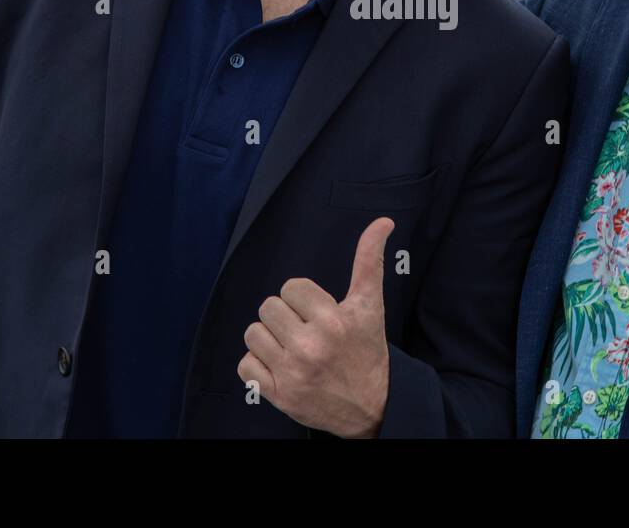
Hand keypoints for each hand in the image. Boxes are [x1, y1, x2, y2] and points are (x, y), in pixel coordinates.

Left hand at [238, 217, 394, 437]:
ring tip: (290, 347)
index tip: (316, 312)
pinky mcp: (278, 396)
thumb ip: (370, 260)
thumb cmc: (367, 351)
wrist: (373, 408)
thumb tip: (383, 221)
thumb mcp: (370, 305)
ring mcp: (292, 373)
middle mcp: (311, 347)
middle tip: (304, 330)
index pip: (291, 287)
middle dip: (285, 316)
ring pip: (253, 333)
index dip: (302, 298)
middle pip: (269, 308)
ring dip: (269, 338)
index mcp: (332, 321)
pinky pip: (245, 364)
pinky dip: (258, 365)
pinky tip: (280, 366)